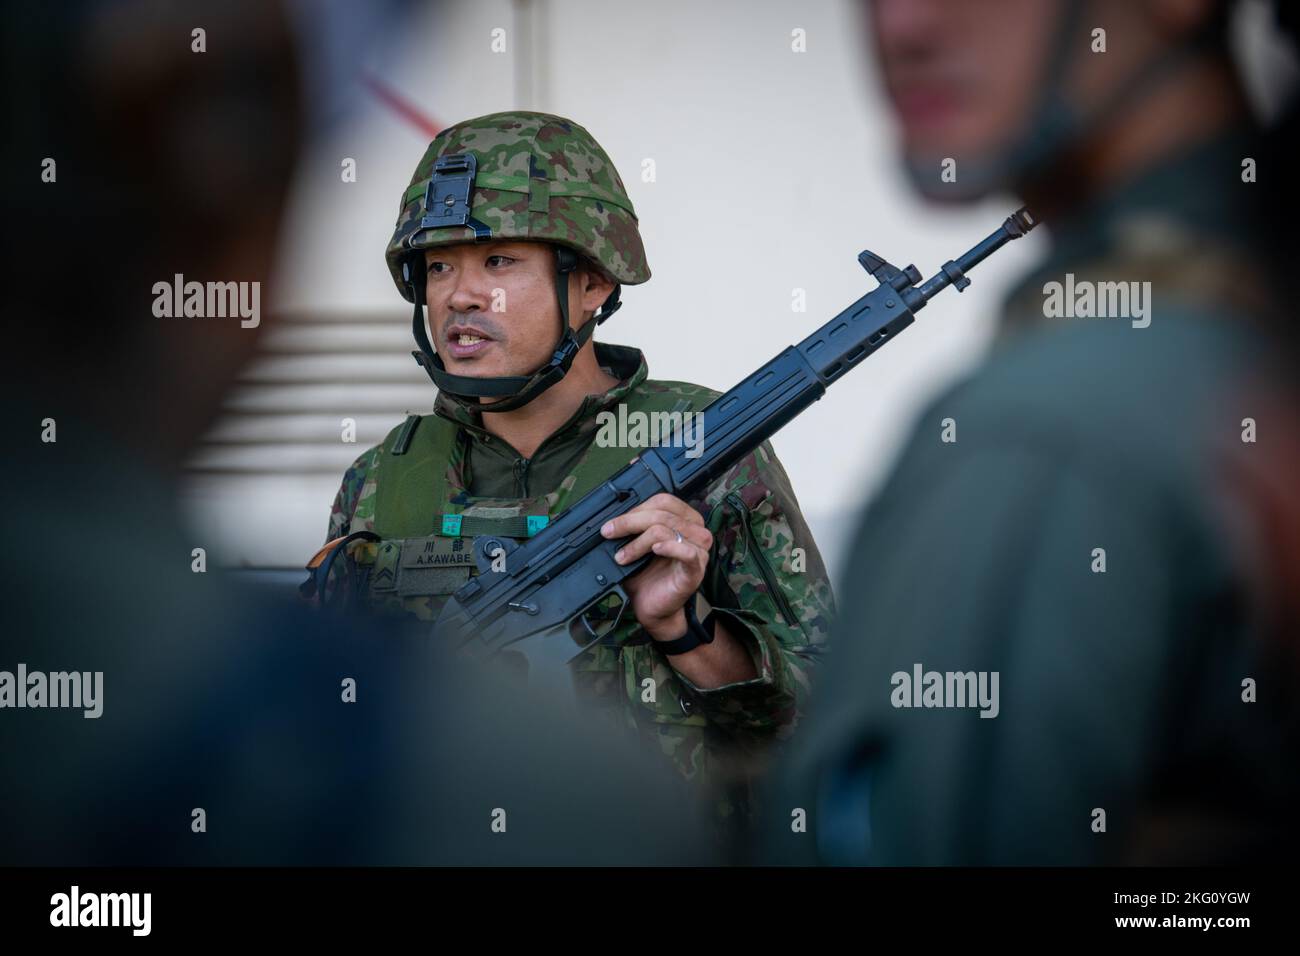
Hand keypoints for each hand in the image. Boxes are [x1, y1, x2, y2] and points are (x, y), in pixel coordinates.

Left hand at [601, 493, 711, 640]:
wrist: (652, 608)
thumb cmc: (646, 576)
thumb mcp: (636, 546)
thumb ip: (631, 529)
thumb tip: (611, 519)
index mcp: (684, 519)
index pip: (663, 501)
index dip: (635, 509)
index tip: (612, 524)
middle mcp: (695, 531)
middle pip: (662, 514)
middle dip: (630, 523)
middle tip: (609, 533)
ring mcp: (698, 550)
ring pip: (666, 530)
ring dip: (639, 542)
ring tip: (623, 556)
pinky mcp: (696, 568)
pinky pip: (686, 551)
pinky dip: (669, 547)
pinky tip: (655, 550)